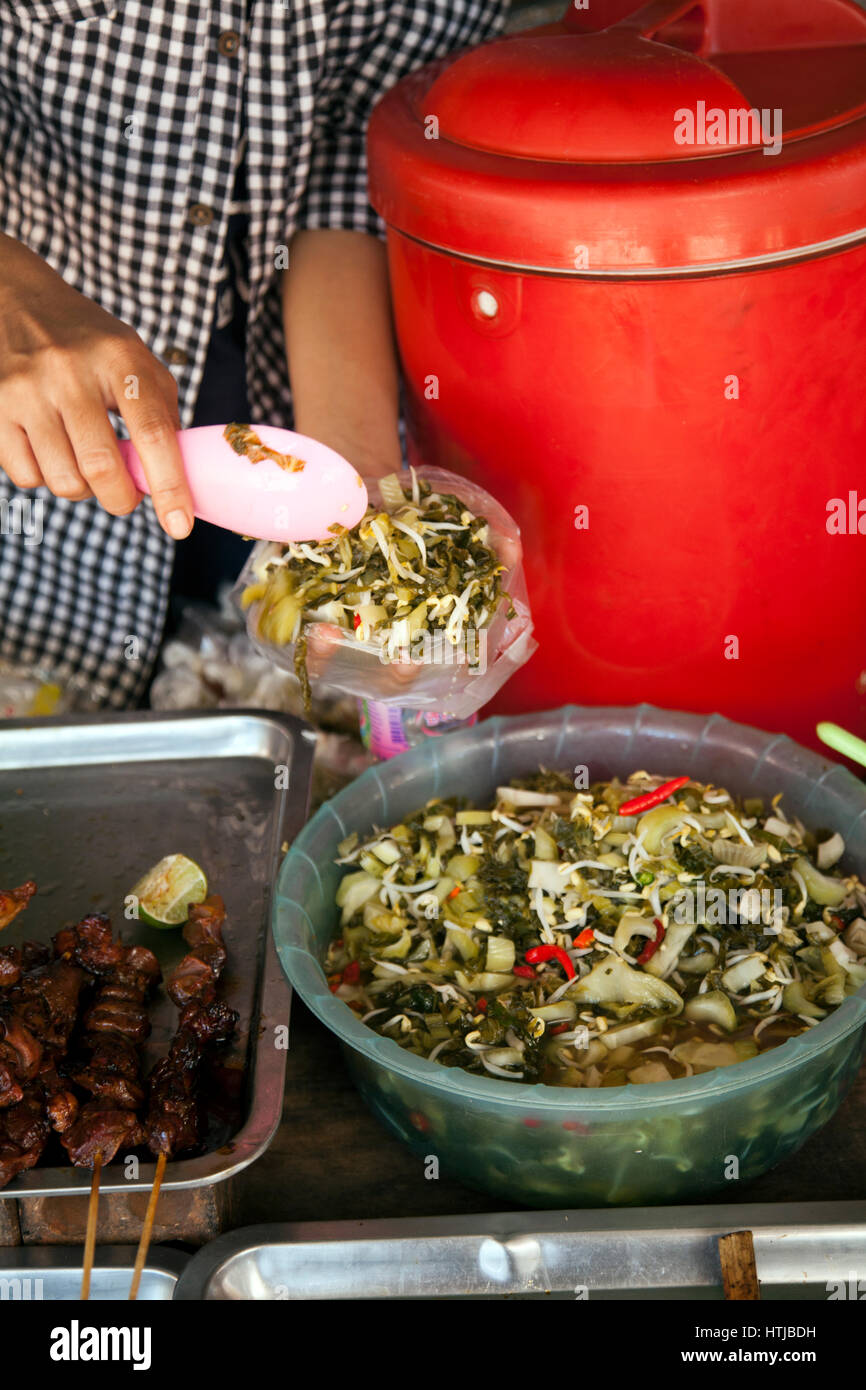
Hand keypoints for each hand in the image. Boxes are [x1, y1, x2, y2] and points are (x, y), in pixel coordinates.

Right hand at [0, 234, 193, 536]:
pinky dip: (45, 479)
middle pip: (101, 468)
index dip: (170, 486)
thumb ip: (162, 415)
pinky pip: (26, 476)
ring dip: (82, 490)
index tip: (180, 526)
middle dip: (121, 500)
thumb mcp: (138, 361)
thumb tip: (176, 479)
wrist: (19, 302)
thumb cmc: (92, 345)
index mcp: (120, 358)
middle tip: (125, 497)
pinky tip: (51, 453)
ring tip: (85, 465)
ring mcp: (27, 389)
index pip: (152, 432)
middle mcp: (70, 371)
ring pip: (63, 480)